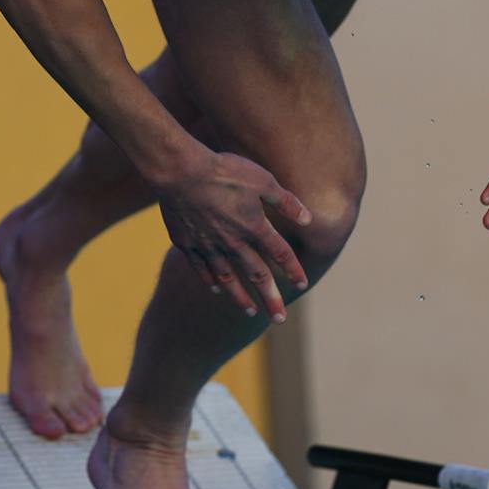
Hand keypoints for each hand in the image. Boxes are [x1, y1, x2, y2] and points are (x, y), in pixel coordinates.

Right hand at [155, 150, 311, 320]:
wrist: (179, 172)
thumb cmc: (224, 171)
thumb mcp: (262, 180)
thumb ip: (285, 202)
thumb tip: (308, 219)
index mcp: (254, 227)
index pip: (280, 254)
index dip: (293, 270)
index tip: (302, 284)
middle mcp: (233, 243)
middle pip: (256, 276)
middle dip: (270, 299)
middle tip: (279, 318)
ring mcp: (208, 246)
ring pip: (228, 278)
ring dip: (240, 296)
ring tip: (250, 311)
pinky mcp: (186, 243)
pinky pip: (201, 269)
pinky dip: (210, 281)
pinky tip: (216, 289)